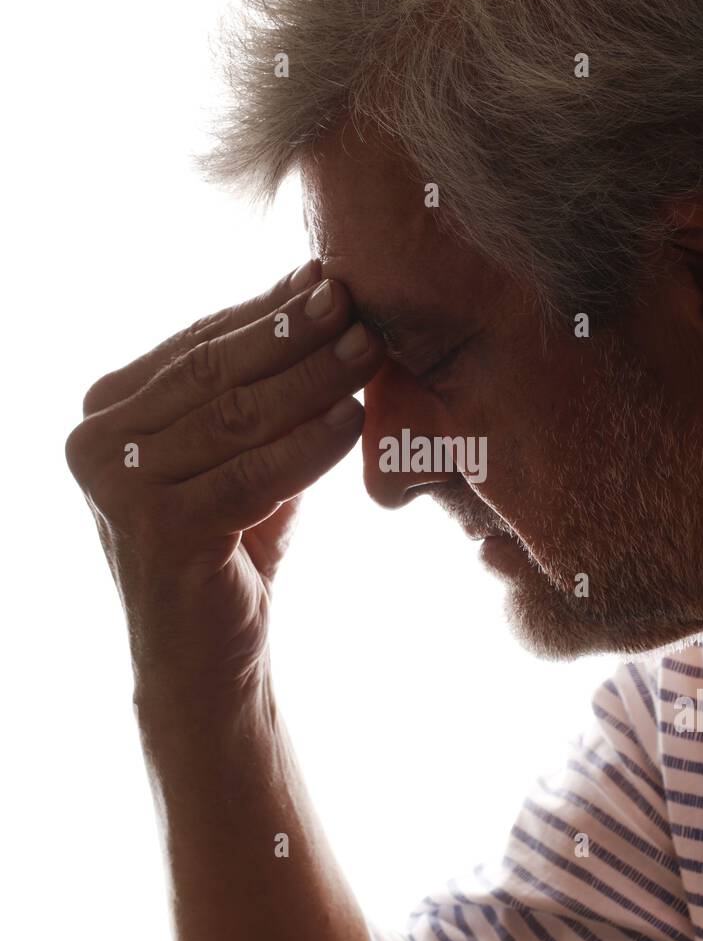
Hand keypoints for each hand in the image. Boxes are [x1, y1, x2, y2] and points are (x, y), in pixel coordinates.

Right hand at [65, 261, 383, 694]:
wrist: (206, 664)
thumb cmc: (231, 551)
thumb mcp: (237, 453)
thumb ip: (256, 386)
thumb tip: (314, 287)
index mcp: (106, 413)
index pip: (198, 347)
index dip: (266, 309)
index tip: (328, 275)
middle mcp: (95, 442)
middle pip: (213, 373)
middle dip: (291, 333)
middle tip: (354, 299)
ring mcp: (117, 485)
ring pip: (235, 417)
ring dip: (310, 377)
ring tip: (369, 347)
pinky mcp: (154, 528)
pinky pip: (251, 472)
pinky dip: (308, 444)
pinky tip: (353, 416)